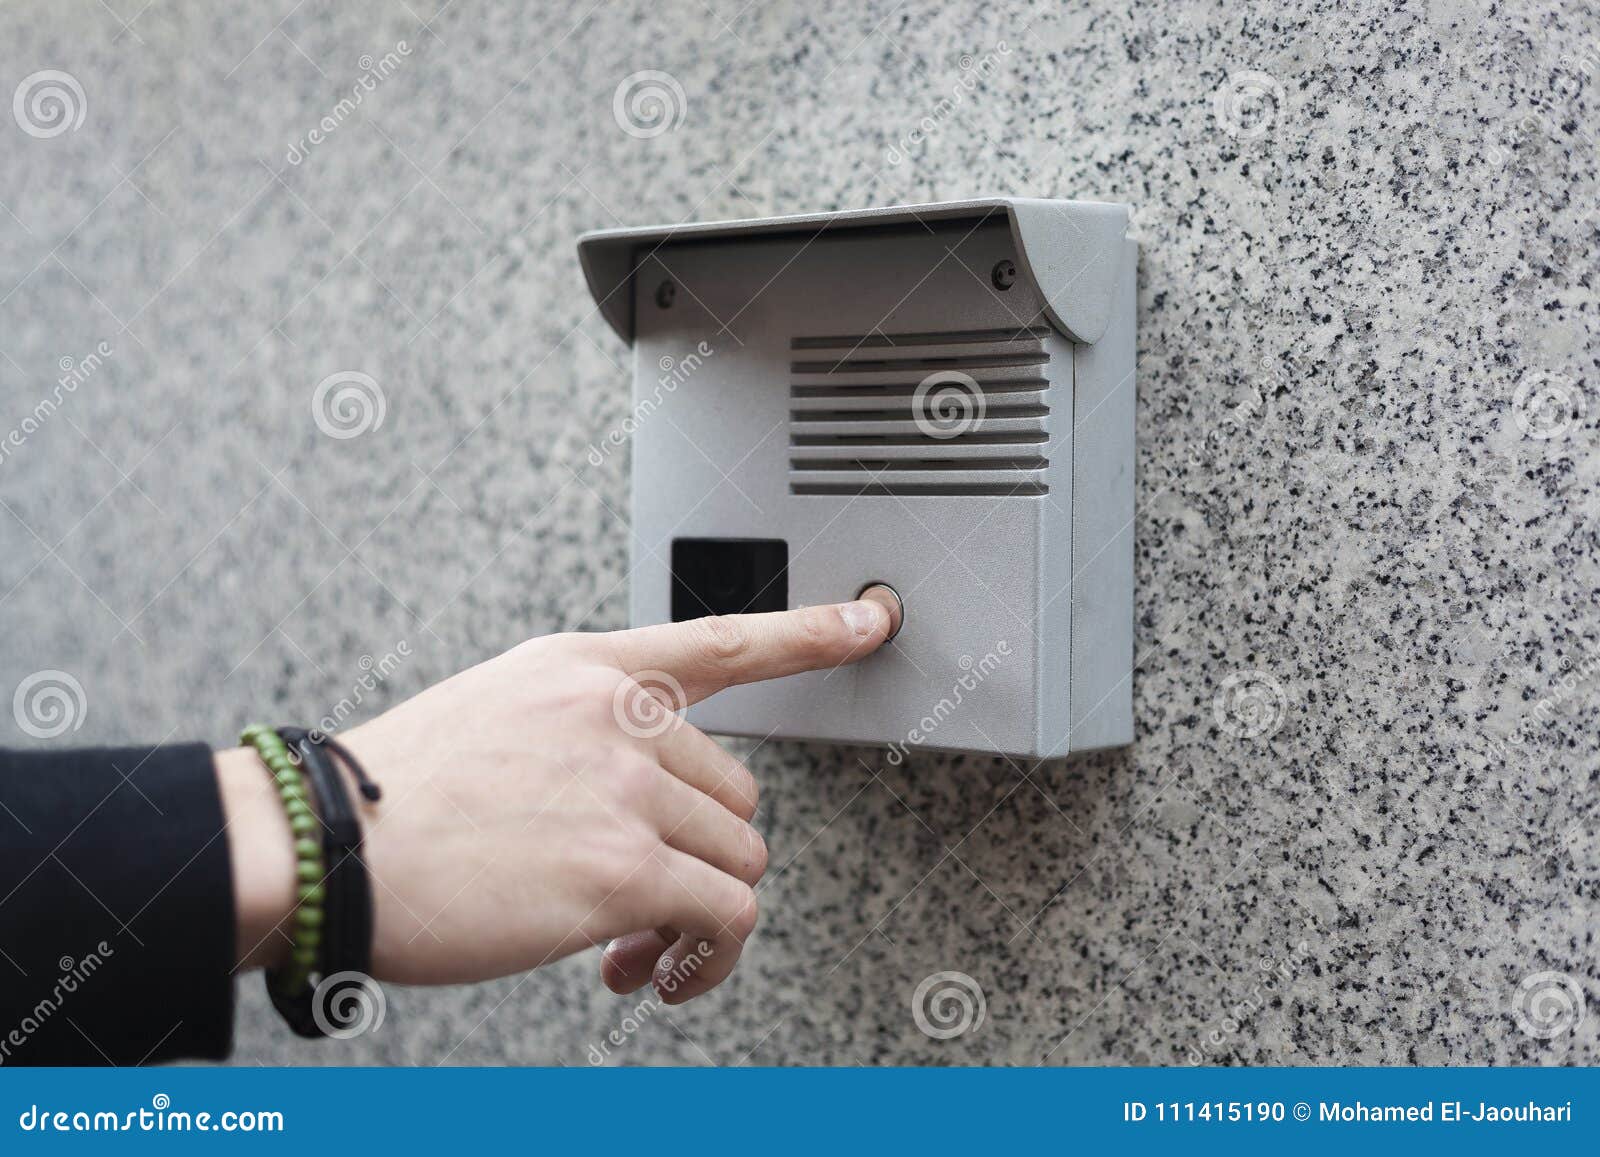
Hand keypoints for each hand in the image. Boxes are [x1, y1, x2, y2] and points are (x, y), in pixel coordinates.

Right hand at [217, 597, 894, 1001]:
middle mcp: (617, 715)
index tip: (870, 617)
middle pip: (736, 794)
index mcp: (587, 667)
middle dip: (699, 856)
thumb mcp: (497, 710)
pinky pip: (722, 915)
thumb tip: (651, 793)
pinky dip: (706, 957)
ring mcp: (623, 787)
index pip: (723, 639)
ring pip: (738, 859)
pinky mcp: (622, 868)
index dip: (810, 630)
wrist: (321, 847)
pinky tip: (657, 975)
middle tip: (642, 902)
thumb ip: (583, 728)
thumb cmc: (394, 795)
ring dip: (698, 913)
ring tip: (637, 945)